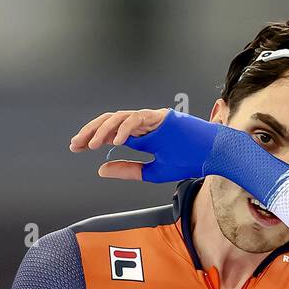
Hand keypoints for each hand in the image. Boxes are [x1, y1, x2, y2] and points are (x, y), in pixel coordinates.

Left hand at [70, 108, 223, 183]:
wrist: (212, 157)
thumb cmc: (188, 162)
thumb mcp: (152, 172)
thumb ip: (127, 170)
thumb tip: (101, 169)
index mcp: (140, 135)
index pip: (110, 131)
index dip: (92, 137)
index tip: (76, 147)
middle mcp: (143, 123)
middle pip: (110, 120)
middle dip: (92, 131)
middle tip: (76, 144)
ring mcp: (152, 118)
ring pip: (121, 117)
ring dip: (105, 130)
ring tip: (93, 144)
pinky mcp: (162, 116)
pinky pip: (138, 118)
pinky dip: (126, 128)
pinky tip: (116, 142)